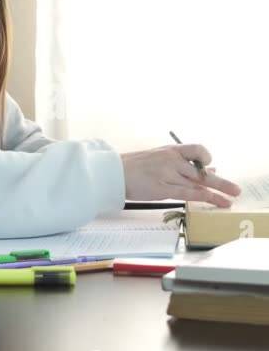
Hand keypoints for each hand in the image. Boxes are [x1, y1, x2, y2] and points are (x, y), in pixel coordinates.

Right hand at [120, 144, 240, 207]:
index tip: (210, 166)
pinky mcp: (162, 189)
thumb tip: (204, 169)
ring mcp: (167, 174)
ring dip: (215, 193)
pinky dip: (201, 197)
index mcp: (170, 150)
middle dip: (221, 182)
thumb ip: (180, 163)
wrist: (113, 173)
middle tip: (236, 190)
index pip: (196, 149)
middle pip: (202, 171)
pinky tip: (212, 201)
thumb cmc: (134, 167)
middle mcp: (171, 161)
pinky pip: (187, 193)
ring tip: (228, 201)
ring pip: (197, 184)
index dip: (206, 158)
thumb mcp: (158, 159)